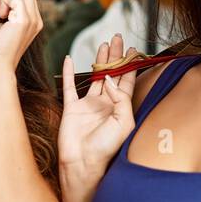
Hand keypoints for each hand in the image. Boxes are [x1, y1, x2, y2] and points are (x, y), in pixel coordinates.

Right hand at [58, 35, 137, 174]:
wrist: (83, 163)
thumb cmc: (106, 148)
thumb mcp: (123, 122)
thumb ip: (121, 98)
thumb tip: (109, 79)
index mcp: (120, 108)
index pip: (127, 81)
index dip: (130, 65)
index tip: (132, 49)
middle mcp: (105, 104)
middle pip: (112, 74)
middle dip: (115, 56)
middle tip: (117, 38)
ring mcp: (88, 105)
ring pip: (94, 76)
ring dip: (98, 60)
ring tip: (103, 44)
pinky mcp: (72, 108)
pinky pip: (69, 86)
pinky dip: (68, 72)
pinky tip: (69, 59)